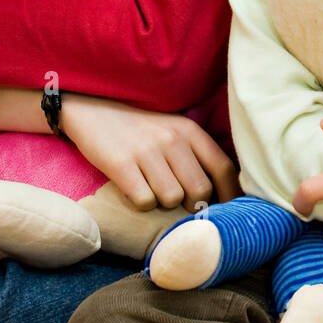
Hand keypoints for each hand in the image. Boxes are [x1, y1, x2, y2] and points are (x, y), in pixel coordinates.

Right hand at [61, 96, 240, 210]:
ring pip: (172, 200)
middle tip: (179, 204)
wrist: (92, 109)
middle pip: (200, 191)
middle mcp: (172, 139)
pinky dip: (140, 203)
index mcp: (190, 130)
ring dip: (163, 204)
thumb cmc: (140, 128)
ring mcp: (146, 151)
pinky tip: (133, 189)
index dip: (230, 196)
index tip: (228, 214)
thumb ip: (197, 156)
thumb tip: (221, 195)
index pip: (223, 168)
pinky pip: (144, 201)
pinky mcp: (121, 163)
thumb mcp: (173, 131)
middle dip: (192, 205)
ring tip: (151, 189)